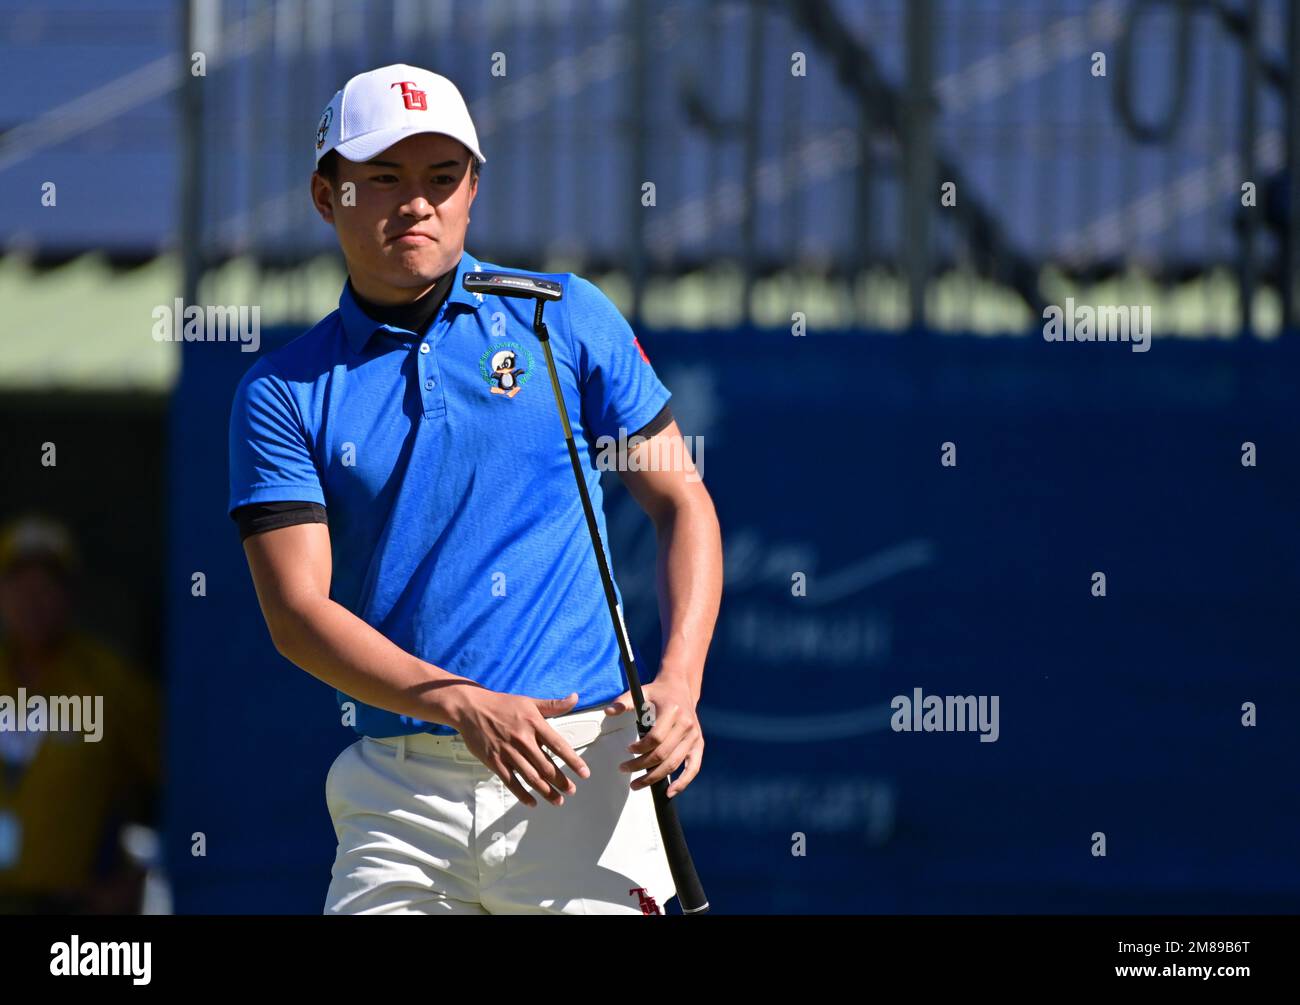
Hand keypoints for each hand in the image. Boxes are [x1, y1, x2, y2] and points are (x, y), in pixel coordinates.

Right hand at [448, 690, 590, 806]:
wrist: (471, 708)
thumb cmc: (502, 704)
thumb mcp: (530, 701)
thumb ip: (554, 705)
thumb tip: (575, 698)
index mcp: (534, 724)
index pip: (558, 746)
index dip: (573, 761)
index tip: (584, 773)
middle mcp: (522, 739)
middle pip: (546, 766)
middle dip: (561, 781)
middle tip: (571, 791)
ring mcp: (507, 752)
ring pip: (531, 777)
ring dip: (546, 791)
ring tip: (558, 800)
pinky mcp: (494, 761)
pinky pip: (511, 782)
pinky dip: (522, 794)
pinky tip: (532, 802)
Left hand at [604, 679, 702, 797]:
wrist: (681, 688)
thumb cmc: (659, 693)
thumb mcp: (642, 692)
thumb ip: (624, 702)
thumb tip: (609, 711)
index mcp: (673, 711)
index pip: (655, 737)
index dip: (640, 748)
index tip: (628, 749)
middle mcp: (686, 725)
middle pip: (663, 754)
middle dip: (641, 766)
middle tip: (625, 769)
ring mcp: (694, 736)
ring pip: (674, 763)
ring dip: (654, 777)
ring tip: (637, 784)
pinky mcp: (699, 745)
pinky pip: (693, 768)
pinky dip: (682, 782)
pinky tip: (669, 792)